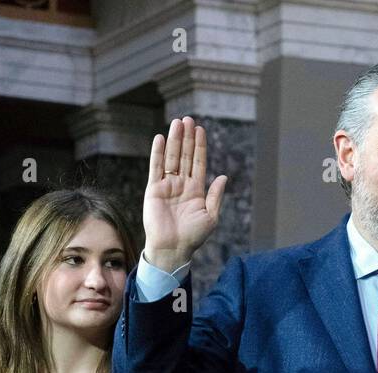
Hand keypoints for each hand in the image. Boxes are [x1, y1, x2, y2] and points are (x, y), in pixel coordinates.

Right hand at [142, 116, 227, 271]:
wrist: (172, 248)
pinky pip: (156, 167)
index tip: (200, 129)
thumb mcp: (210, 216)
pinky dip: (157, 152)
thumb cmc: (193, 237)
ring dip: (174, 140)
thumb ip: (215, 196)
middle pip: (184, 155)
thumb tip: (223, 176)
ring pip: (171, 157)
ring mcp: (167, 186)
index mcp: (196, 190)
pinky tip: (160, 138)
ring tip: (177, 122)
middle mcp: (181, 185)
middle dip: (187, 137)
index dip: (199, 146)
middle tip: (188, 118)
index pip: (198, 162)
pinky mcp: (154, 189)